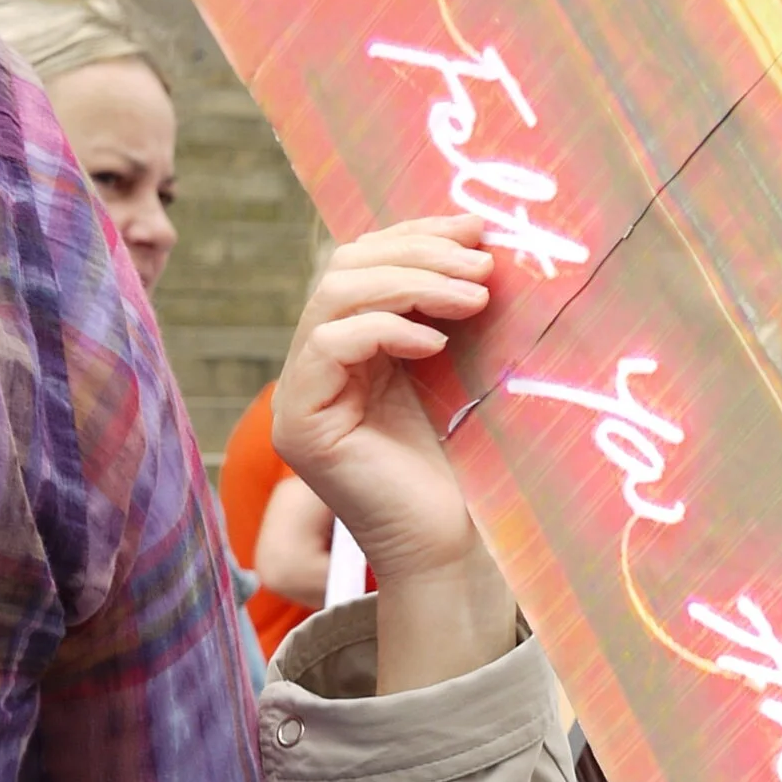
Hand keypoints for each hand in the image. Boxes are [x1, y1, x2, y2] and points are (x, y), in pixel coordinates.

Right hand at [273, 216, 493, 583]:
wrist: (456, 552)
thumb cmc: (468, 470)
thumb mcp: (459, 371)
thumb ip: (450, 312)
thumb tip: (476, 240)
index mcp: (348, 349)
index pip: (362, 263)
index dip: (415, 235)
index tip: (474, 229)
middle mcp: (313, 369)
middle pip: (341, 270)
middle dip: (416, 254)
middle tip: (482, 265)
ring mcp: (299, 398)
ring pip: (332, 298)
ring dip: (410, 283)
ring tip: (475, 296)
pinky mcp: (302, 427)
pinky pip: (328, 345)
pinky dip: (384, 329)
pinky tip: (436, 343)